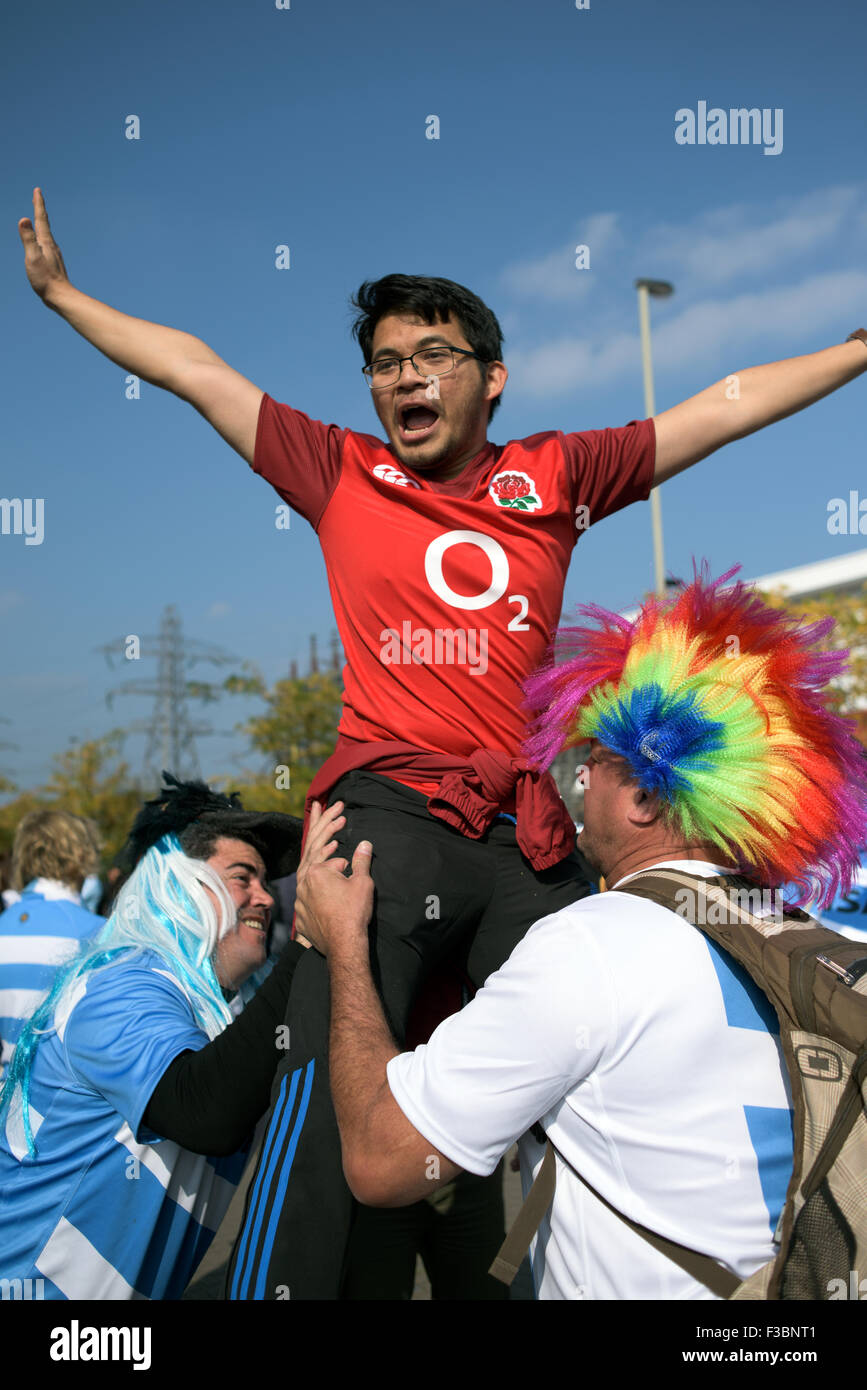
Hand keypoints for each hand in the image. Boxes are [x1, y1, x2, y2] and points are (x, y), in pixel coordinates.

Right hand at [19, 188, 70, 302]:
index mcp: (46, 242)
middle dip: (40, 210)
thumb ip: (28, 239)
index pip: (41, 219)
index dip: (38, 204)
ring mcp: (53, 254)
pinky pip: (46, 245)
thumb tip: (24, 219)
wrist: (60, 297)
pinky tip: (43, 243)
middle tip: (37, 197)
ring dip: (42, 223)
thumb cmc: (45, 279)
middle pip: (44, 224)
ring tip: (39, 217)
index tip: (37, 190)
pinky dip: (42, 237)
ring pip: (46, 234)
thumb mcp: (32, 257)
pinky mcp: (53, 263)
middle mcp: (51, 246)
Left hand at [295, 838, 373, 957]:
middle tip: (344, 882)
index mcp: (317, 872)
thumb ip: (362, 860)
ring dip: (322, 889)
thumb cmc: (354, 911)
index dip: (347, 867)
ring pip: (311, 890)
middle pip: (320, 873)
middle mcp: (303, 886)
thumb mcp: (363, 882)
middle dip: (333, 873)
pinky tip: (327, 911)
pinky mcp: (300, 920)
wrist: (344, 943)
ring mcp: (299, 904)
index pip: (334, 862)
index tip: (353, 876)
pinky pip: (308, 908)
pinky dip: (316, 907)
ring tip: (336, 896)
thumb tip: (364, 844)